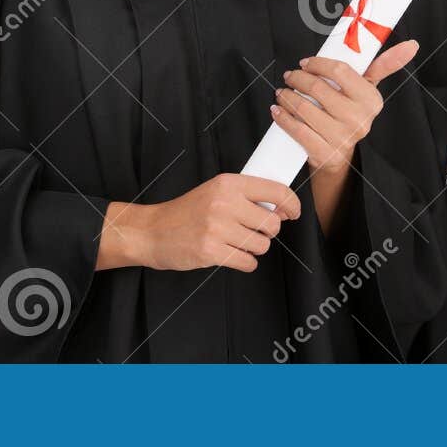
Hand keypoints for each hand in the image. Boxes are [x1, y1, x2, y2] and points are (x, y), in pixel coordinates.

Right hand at [97, 174, 301, 272]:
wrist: (152, 231)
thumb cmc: (187, 212)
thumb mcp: (216, 191)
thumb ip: (246, 195)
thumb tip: (283, 207)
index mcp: (229, 184)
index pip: (276, 190)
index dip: (292, 204)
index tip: (293, 213)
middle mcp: (224, 203)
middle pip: (272, 223)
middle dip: (268, 231)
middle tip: (255, 231)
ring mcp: (217, 228)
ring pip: (262, 245)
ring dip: (256, 248)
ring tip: (239, 243)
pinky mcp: (210, 251)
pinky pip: (247, 262)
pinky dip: (246, 262)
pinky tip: (233, 255)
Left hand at [271, 39, 419, 175]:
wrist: (338, 155)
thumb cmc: (350, 112)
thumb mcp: (367, 88)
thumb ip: (386, 64)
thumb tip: (412, 45)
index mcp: (372, 100)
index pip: (340, 70)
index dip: (318, 63)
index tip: (305, 63)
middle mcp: (361, 120)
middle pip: (319, 88)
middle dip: (298, 79)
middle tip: (290, 76)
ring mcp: (343, 139)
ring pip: (305, 108)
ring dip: (287, 97)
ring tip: (283, 92)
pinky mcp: (326, 154)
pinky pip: (297, 130)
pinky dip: (283, 118)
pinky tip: (278, 110)